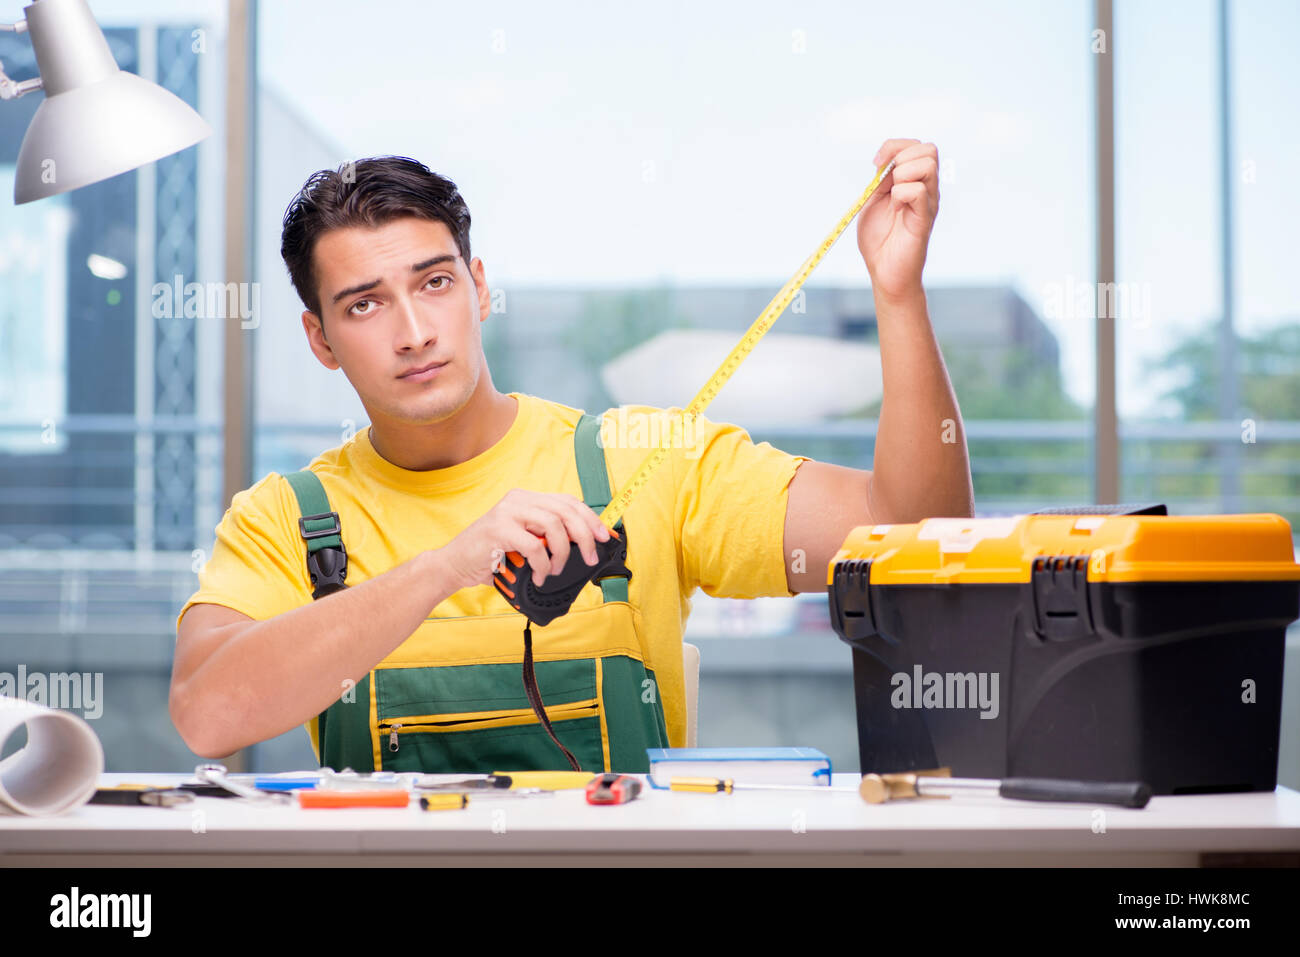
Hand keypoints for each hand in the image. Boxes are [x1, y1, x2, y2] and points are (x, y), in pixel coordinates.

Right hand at [438, 489, 611, 590]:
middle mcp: (518, 500)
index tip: (604, 536)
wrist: (453, 565)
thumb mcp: (523, 540)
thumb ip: (546, 537)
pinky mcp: (498, 530)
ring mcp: (507, 512)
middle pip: (565, 511)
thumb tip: (584, 547)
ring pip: (553, 526)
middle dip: (584, 536)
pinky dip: (542, 564)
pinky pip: (534, 545)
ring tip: (555, 570)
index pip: (568, 501)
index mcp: (527, 498)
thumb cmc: (491, 556)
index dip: (590, 518)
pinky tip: (538, 575)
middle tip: (589, 558)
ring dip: (562, 553)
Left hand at [856, 139, 939, 302]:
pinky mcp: (924, 218)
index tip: (876, 165)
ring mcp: (928, 202)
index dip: (894, 146)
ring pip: (928, 163)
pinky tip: (896, 208)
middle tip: (887, 181)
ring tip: (893, 195)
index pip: (917, 146)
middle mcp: (927, 189)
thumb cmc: (879, 240)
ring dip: (903, 173)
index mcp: (914, 182)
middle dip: (901, 156)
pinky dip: (901, 193)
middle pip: (929, 149)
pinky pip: (919, 190)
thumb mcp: (873, 202)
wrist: (883, 271)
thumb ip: (880, 181)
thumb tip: (886, 162)